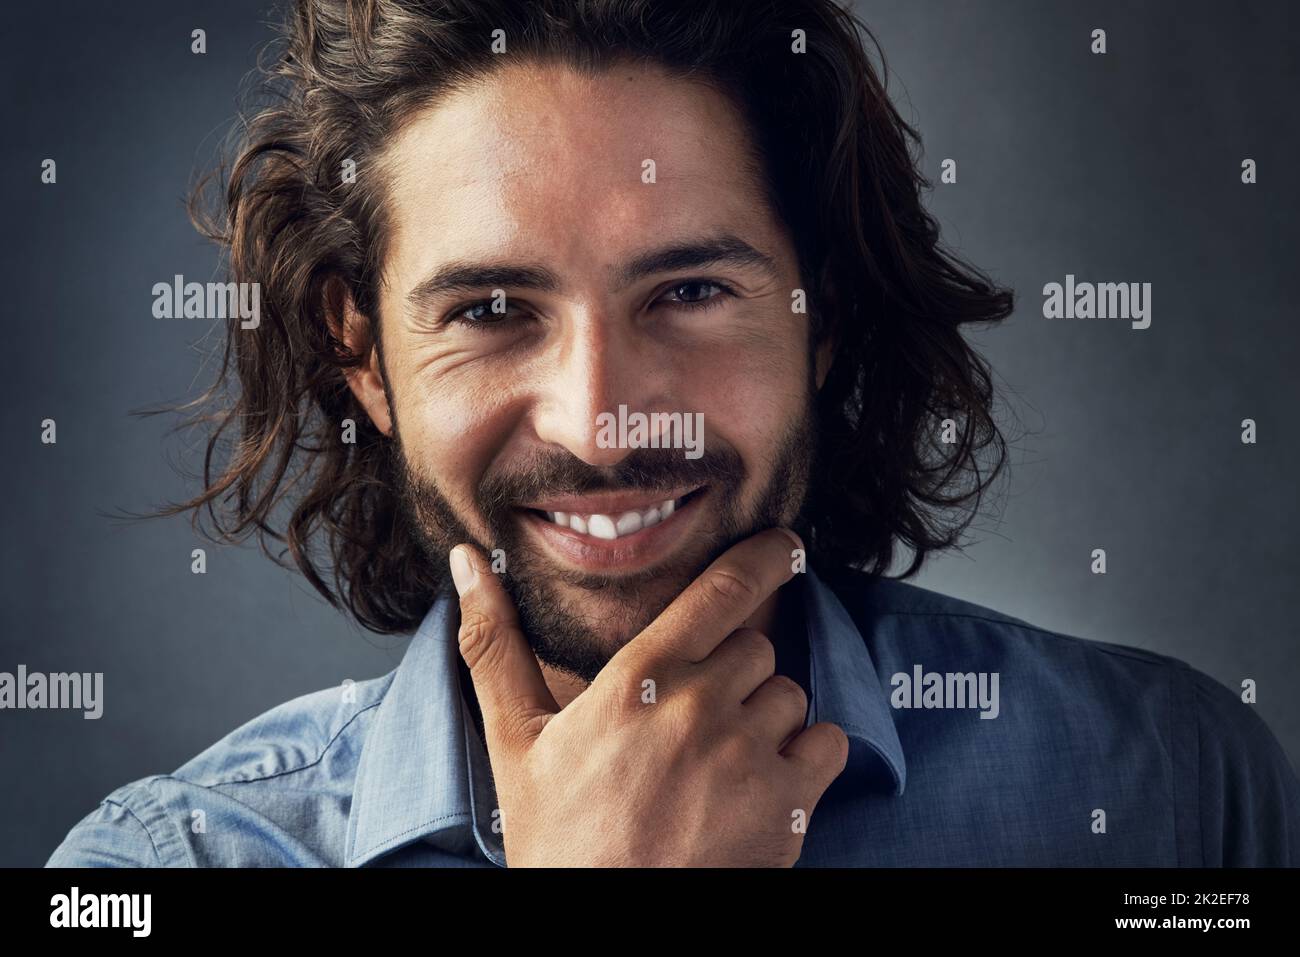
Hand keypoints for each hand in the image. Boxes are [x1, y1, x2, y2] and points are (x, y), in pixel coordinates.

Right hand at [449, 527, 848, 866]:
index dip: (762, 558)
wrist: (601, 932)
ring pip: (789, 694)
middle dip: (732, 675)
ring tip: (717, 765)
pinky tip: (761, 786)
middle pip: (754, 647)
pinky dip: (806, 757)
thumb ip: (495, 644)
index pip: (721, 590)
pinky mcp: (787, 805)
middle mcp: (699, 707)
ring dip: (764, 719)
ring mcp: (747, 755)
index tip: (785, 546)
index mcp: (637, 680)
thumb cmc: (559, 840)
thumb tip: (465, 560)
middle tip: (692, 724)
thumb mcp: (516, 741)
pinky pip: (828, 743)